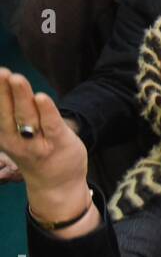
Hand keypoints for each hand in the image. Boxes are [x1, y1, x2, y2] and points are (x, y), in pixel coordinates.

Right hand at [0, 69, 89, 222]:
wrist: (56, 185)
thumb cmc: (34, 152)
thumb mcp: (14, 137)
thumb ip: (8, 115)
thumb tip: (4, 84)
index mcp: (4, 136)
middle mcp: (17, 140)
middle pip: (8, 112)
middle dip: (4, 91)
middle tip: (2, 72)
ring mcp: (37, 142)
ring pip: (28, 116)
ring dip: (22, 96)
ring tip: (16, 78)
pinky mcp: (59, 142)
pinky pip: (51, 125)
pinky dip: (46, 111)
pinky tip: (41, 97)